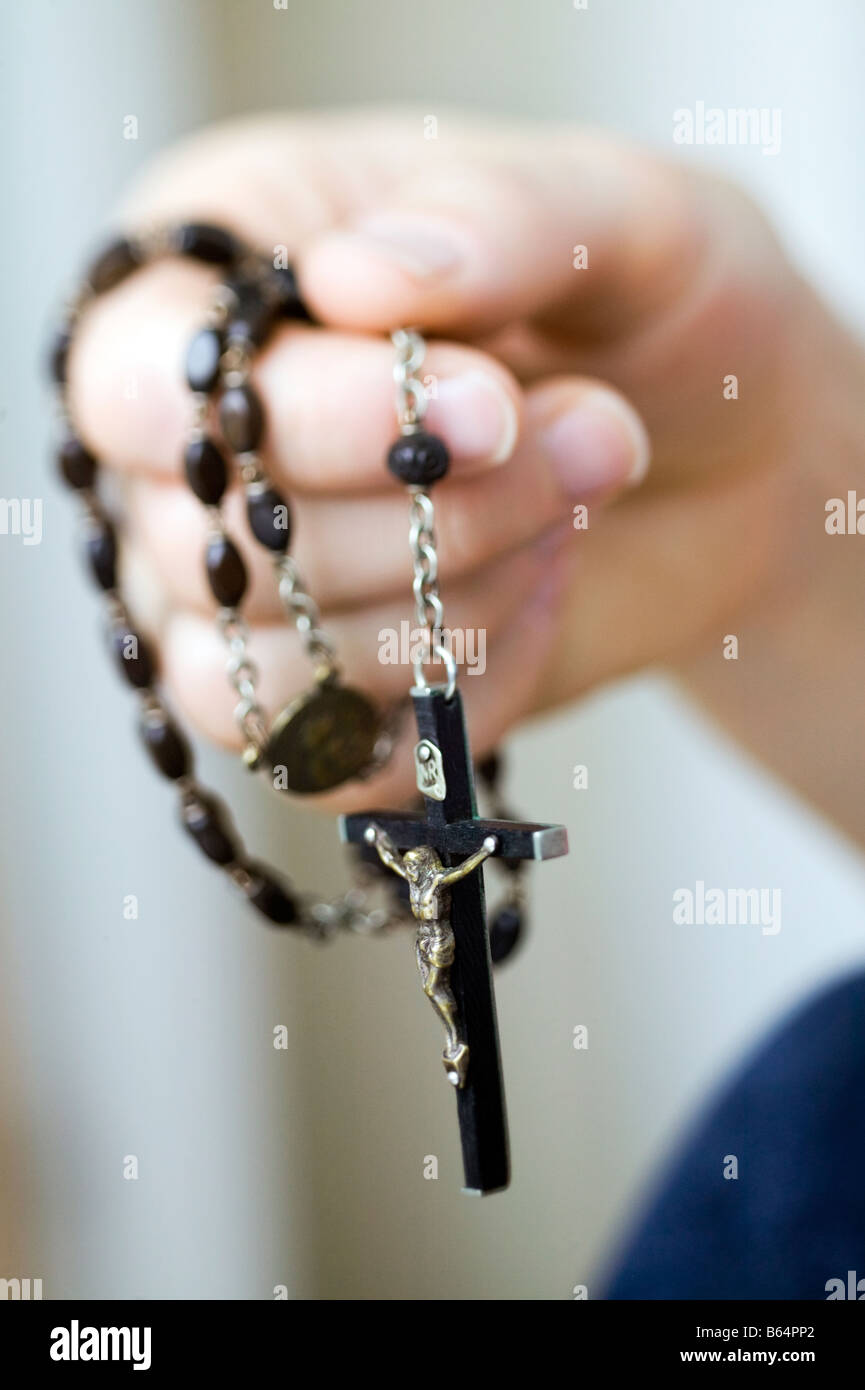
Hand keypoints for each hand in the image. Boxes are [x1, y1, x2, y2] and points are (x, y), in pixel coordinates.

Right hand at [68, 110, 864, 829]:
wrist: (733, 452)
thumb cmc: (656, 307)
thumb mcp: (618, 215)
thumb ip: (493, 222)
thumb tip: (349, 279)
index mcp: (212, 287)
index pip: (139, 385)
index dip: (307, 421)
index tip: (486, 410)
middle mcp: (197, 455)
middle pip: (214, 551)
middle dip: (433, 520)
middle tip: (590, 440)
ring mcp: (246, 590)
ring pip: (259, 678)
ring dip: (447, 614)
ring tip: (562, 523)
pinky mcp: (326, 699)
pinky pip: (334, 764)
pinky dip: (459, 703)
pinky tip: (537, 606)